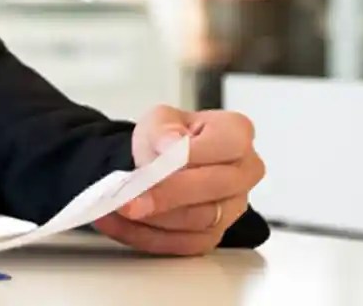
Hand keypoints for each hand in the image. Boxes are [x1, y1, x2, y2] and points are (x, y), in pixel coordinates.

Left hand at [92, 105, 264, 255]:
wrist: (160, 162)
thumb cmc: (169, 139)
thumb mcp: (160, 119)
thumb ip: (165, 129)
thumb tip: (171, 145)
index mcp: (237, 135)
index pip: (226, 145)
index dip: (191, 155)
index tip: (158, 163)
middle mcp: (244, 173)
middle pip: (212, 189)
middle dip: (166, 195)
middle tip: (130, 199)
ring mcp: (231, 208)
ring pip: (197, 220)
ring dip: (153, 218)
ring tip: (119, 209)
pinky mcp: (212, 235)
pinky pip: (182, 244)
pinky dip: (145, 236)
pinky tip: (119, 224)